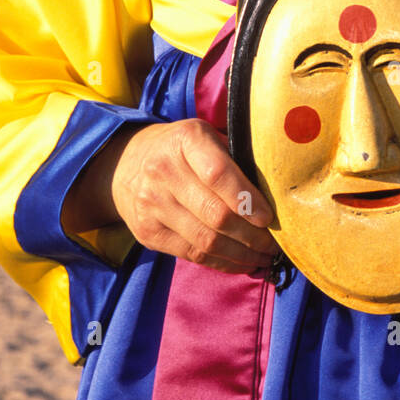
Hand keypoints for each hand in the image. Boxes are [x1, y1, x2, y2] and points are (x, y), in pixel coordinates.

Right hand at [106, 120, 276, 273]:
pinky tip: (241, 262)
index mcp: (185, 140)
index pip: (219, 174)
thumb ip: (234, 157)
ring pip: (205, 240)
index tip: (269, 217)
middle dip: (251, 235)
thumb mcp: (205, 136)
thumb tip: (274, 193)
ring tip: (263, 256)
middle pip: (215, 214)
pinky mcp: (147, 233)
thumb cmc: (182, 149)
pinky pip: (192, 254)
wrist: (125, 164)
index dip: (247, 199)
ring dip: (241, 254)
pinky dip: (222, 263)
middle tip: (273, 243)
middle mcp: (163, 171)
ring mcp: (152, 205)